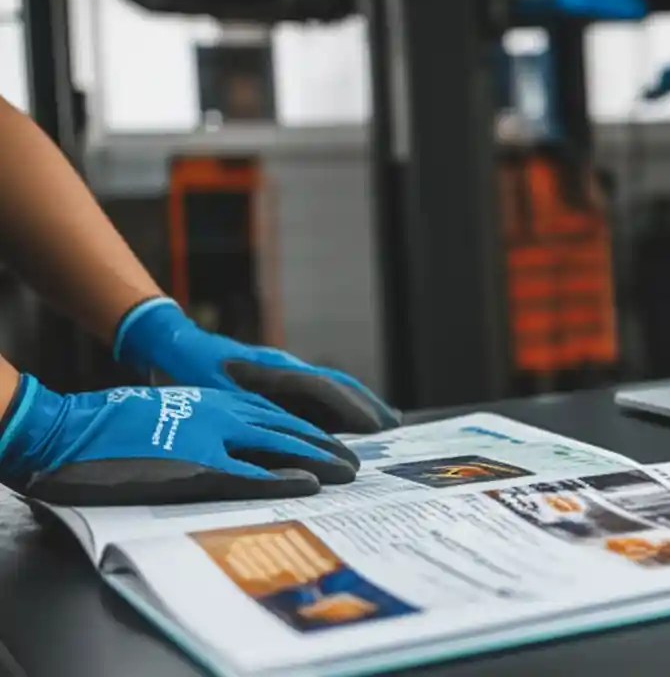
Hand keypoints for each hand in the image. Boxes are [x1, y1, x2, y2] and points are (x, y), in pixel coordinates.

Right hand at [0, 375, 358, 504]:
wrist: (74, 426)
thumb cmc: (117, 424)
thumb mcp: (172, 415)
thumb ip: (203, 425)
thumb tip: (225, 445)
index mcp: (216, 401)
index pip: (277, 413)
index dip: (311, 427)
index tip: (338, 441)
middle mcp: (223, 412)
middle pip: (290, 427)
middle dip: (328, 443)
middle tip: (358, 460)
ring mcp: (212, 436)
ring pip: (281, 446)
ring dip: (320, 459)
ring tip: (350, 471)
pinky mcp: (197, 463)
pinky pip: (252, 473)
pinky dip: (284, 478)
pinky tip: (310, 484)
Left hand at [114, 298, 399, 433]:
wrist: (171, 343)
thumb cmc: (190, 370)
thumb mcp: (219, 394)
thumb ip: (256, 409)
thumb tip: (290, 430)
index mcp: (276, 370)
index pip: (327, 389)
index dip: (355, 408)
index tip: (380, 426)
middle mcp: (286, 367)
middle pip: (338, 385)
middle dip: (367, 404)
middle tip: (395, 424)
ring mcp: (281, 372)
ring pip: (329, 388)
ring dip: (356, 405)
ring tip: (382, 423)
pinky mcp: (273, 380)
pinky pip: (313, 393)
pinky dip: (335, 406)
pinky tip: (341, 422)